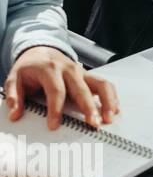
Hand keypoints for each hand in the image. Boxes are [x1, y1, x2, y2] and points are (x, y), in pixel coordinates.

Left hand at [4, 46, 120, 130]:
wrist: (42, 51)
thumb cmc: (30, 68)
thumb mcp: (15, 78)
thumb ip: (14, 96)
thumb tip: (15, 113)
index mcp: (50, 69)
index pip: (56, 90)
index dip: (56, 109)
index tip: (54, 125)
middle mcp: (70, 70)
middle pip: (83, 89)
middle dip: (89, 108)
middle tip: (93, 123)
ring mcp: (82, 73)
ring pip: (101, 84)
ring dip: (107, 101)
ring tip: (108, 118)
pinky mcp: (89, 77)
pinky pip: (106, 85)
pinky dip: (112, 98)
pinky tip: (114, 110)